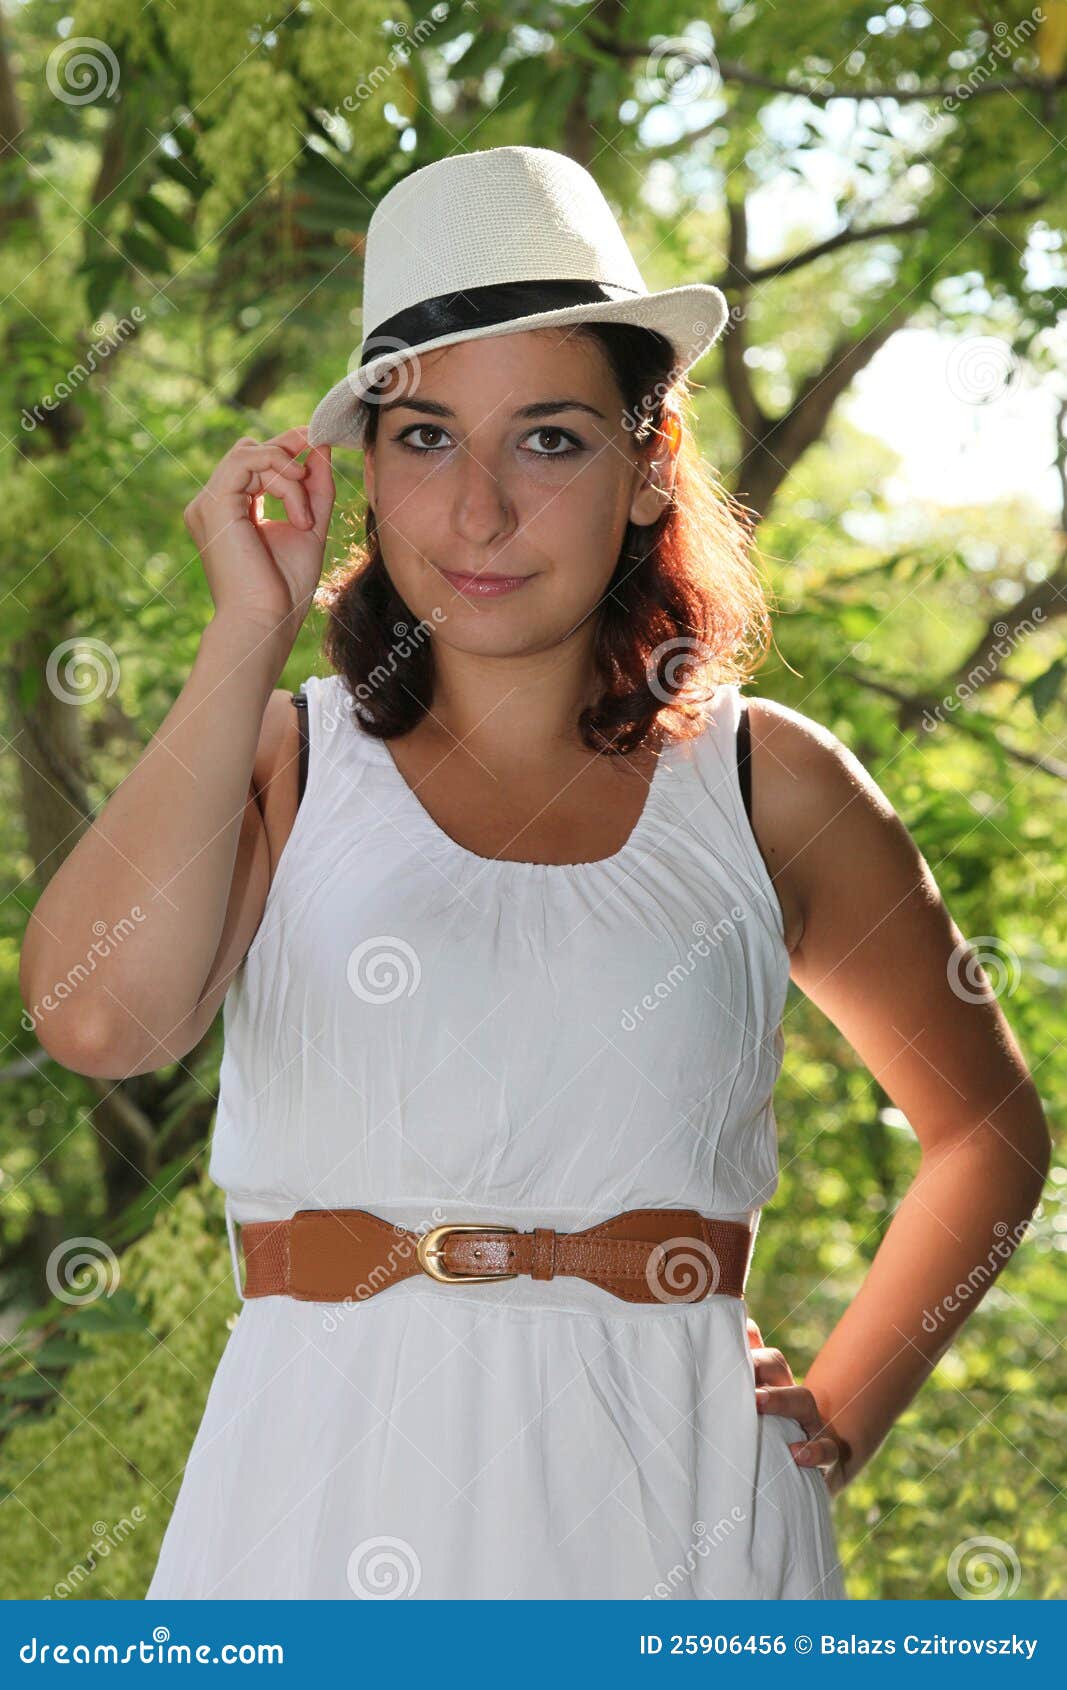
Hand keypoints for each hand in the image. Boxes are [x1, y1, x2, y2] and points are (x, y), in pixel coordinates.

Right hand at [184, 425, 334, 645]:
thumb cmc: (284, 589)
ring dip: (290, 478)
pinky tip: (298, 513)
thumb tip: (320, 444)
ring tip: (306, 518)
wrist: (266, 621)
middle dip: (288, 450)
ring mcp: (208, 503)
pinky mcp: (213, 503)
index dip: (285, 448)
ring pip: (251, 454)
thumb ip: (314, 487)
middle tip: (316, 463)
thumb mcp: (308, 526)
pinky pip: (248, 460)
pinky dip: (281, 477)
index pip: (253, 462)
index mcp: (229, 511)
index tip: (317, 442)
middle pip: (249, 450)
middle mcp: (213, 504)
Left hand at [746, 1317, 849, 1494]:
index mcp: (776, 1387)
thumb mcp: (760, 1408)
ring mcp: (812, 1425)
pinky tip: (796, 1454)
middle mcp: (794, 1400)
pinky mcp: (826, 1457)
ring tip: (757, 1402)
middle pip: (780, 1368)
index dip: (750, 1351)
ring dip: (781, 1400)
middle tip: (732, 1365)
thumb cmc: (776, 1437)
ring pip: (804, 1402)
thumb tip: (738, 1330)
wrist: (810, 1475)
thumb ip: (747, 1372)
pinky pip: (827, 1450)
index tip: (726, 1349)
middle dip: (761, 1365)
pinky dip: (814, 1451)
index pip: (766, 1358)